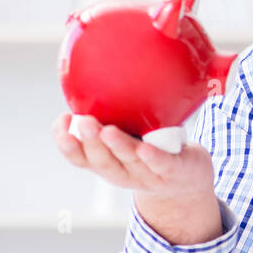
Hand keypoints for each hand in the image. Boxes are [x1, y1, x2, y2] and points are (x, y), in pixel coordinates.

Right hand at [51, 111, 214, 201]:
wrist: (189, 181)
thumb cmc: (153, 152)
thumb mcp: (130, 137)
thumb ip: (112, 116)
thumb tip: (95, 70)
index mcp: (109, 165)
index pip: (80, 158)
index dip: (67, 143)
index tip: (63, 119)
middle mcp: (125, 174)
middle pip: (103, 161)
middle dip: (91, 142)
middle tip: (83, 122)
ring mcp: (149, 176)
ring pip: (131, 162)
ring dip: (118, 147)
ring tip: (107, 130)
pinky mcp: (175, 172)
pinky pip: (163, 165)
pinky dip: (152, 157)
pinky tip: (145, 148)